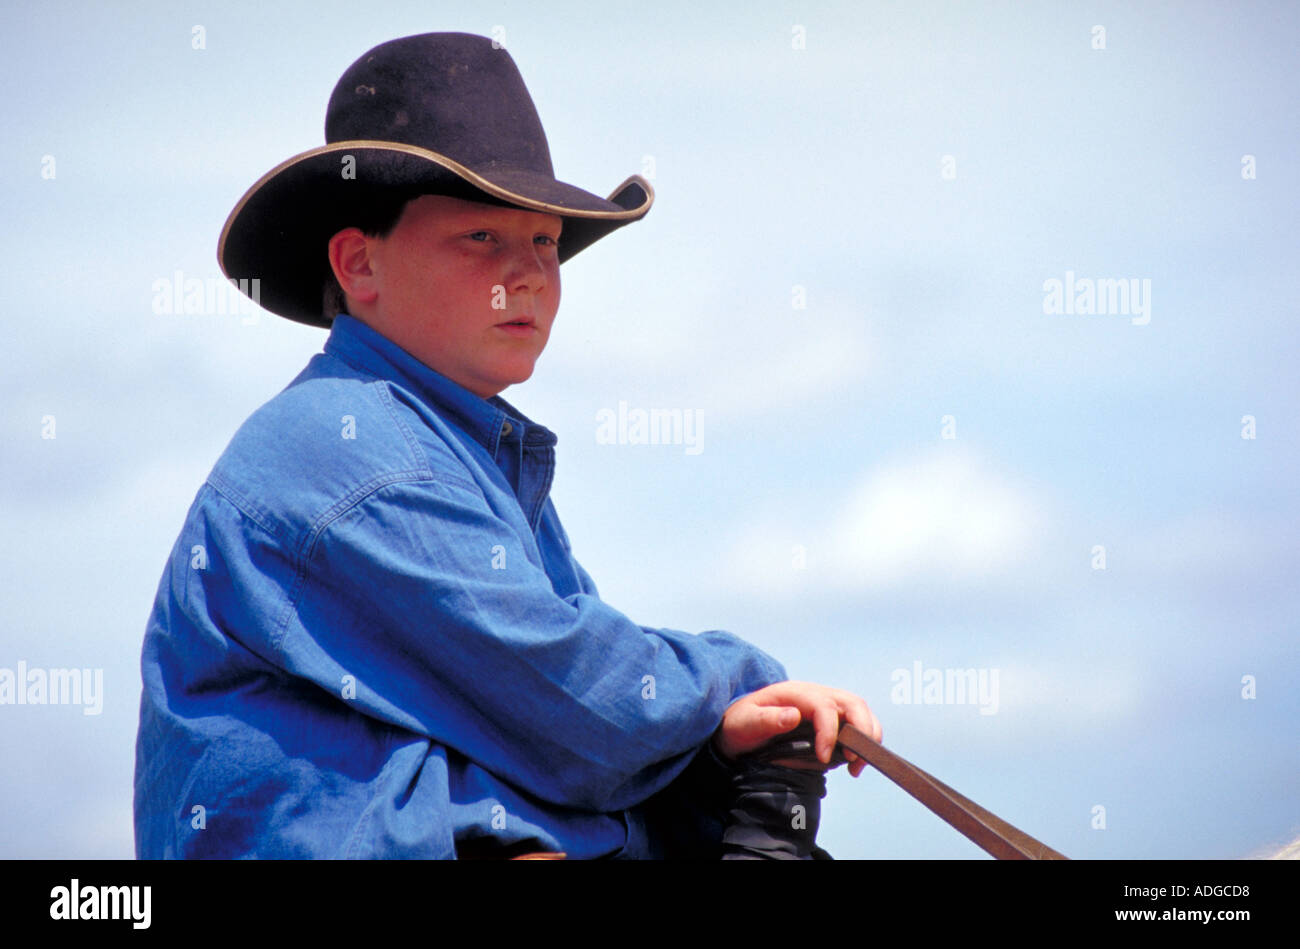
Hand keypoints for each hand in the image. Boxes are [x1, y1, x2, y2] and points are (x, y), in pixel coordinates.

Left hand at [712, 680, 881, 777]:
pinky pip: (855, 724)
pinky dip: (862, 741)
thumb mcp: (744, 723)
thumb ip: (766, 719)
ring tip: (857, 764)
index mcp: (795, 692)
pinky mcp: (829, 720)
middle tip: (854, 759)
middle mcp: (814, 695)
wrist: (738, 728)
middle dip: (862, 729)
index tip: (824, 758)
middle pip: (852, 702)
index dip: (829, 732)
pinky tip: (852, 762)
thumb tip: (793, 716)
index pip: (824, 706)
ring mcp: (824, 705)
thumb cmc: (740, 724)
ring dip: (867, 735)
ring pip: (859, 711)